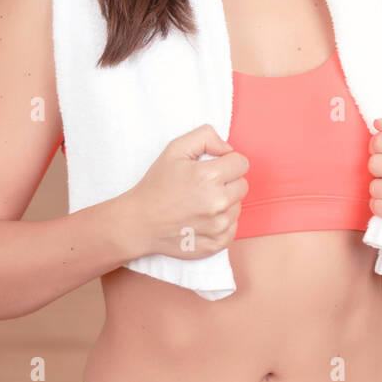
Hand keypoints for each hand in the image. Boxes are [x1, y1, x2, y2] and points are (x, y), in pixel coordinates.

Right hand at [116, 124, 249, 259]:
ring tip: (200, 203)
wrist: (139, 222)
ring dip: (225, 203)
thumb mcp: (175, 149)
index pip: (242, 163)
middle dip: (227, 182)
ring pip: (238, 206)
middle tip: (203, 186)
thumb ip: (205, 137)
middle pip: (242, 185)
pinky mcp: (217, 244)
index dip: (227, 162)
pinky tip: (203, 219)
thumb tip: (228, 148)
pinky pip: (234, 227)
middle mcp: (218, 202)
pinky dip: (222, 223)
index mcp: (210, 176)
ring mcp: (219, 225)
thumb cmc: (156, 185)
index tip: (213, 168)